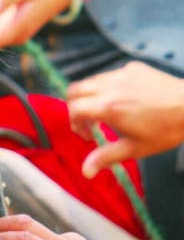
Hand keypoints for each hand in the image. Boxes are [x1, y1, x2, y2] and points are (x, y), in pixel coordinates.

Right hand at [67, 62, 183, 175]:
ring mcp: (122, 74)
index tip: (88, 135)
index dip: (74, 123)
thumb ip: (106, 157)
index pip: (74, 108)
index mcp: (108, 107)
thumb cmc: (165, 130)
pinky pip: (111, 75)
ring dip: (91, 96)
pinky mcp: (133, 68)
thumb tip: (85, 171)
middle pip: (75, 90)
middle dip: (76, 106)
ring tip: (107, 111)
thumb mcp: (135, 149)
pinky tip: (125, 99)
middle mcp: (111, 87)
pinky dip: (108, 87)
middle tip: (89, 121)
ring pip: (92, 81)